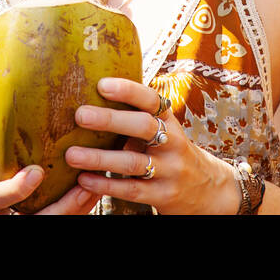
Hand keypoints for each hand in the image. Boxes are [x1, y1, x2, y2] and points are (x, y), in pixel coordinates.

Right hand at [0, 81, 99, 213]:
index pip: (0, 198)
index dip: (19, 188)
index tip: (38, 172)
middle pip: (33, 220)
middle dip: (61, 207)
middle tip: (85, 185)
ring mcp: (10, 217)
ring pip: (45, 222)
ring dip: (72, 209)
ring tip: (96, 186)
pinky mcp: (21, 216)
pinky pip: (47, 218)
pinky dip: (69, 210)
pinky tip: (90, 192)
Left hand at [64, 77, 240, 214]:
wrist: (208, 190)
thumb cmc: (171, 153)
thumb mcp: (164, 131)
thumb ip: (137, 118)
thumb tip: (92, 99)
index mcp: (170, 121)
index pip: (152, 100)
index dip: (128, 91)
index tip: (102, 84)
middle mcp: (173, 143)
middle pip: (143, 127)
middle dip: (110, 120)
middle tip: (80, 115)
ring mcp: (170, 170)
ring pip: (133, 162)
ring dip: (100, 158)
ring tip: (71, 155)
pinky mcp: (163, 195)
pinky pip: (132, 190)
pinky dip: (105, 185)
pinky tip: (84, 180)